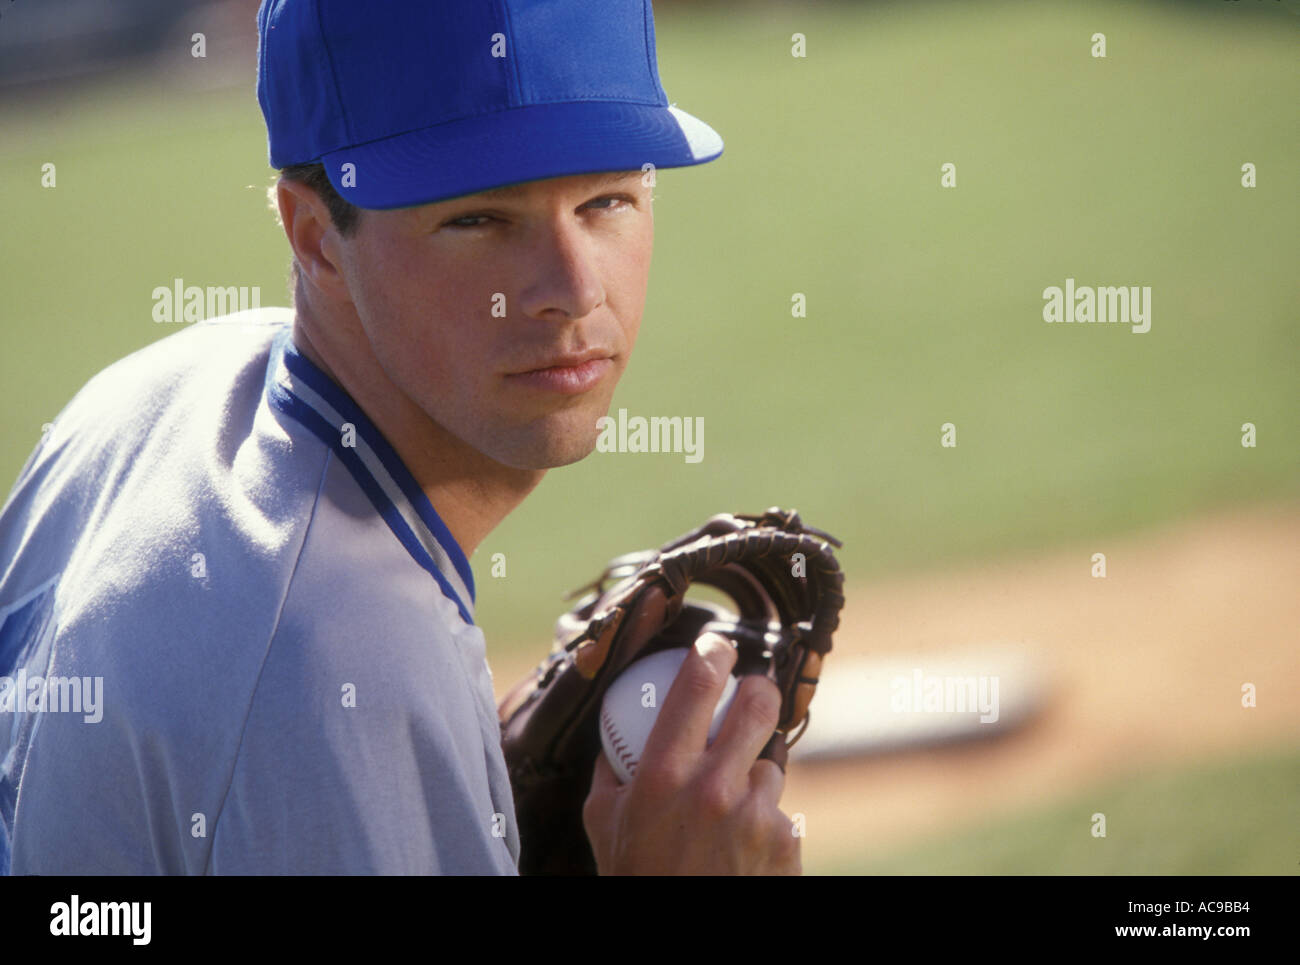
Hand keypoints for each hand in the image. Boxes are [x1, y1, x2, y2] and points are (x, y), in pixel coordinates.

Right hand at [582, 632, 800, 874]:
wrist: (679, 942)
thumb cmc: (635, 878)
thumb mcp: (604, 822)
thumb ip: (610, 769)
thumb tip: (615, 730)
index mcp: (664, 774)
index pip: (698, 683)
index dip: (711, 652)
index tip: (715, 647)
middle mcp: (714, 787)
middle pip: (759, 703)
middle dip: (756, 691)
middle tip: (747, 696)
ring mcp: (756, 814)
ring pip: (770, 762)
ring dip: (753, 772)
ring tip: (726, 805)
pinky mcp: (786, 840)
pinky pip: (778, 806)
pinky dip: (763, 816)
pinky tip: (739, 842)